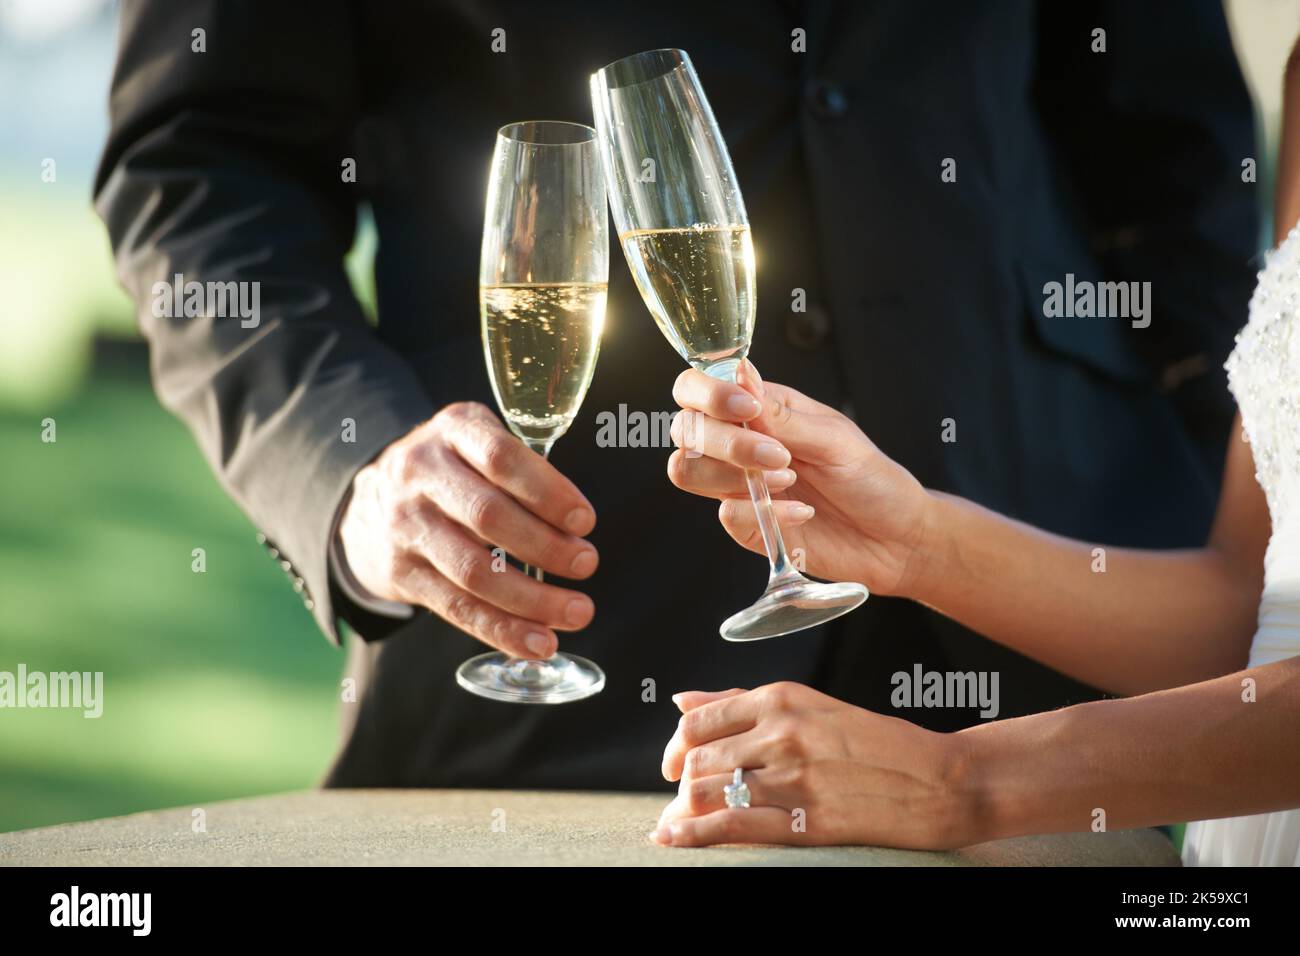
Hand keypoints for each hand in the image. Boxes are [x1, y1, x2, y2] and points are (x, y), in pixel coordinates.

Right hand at [337, 402, 598, 658]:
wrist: (370, 500)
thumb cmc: (452, 470)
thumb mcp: (477, 440)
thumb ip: (523, 466)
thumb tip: (577, 524)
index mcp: (451, 431)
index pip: (500, 458)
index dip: (548, 491)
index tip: (585, 520)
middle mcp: (420, 473)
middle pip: (488, 517)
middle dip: (546, 546)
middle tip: (587, 562)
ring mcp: (406, 525)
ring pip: (473, 571)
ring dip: (532, 599)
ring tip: (577, 611)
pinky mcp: (401, 572)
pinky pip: (457, 608)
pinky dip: (503, 630)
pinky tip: (539, 643)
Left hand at [653, 682, 973, 849]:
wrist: (937, 779)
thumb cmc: (876, 741)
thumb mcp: (810, 705)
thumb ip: (742, 703)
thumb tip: (681, 702)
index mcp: (781, 699)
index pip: (700, 721)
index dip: (676, 747)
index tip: (673, 763)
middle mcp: (781, 733)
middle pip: (699, 760)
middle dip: (683, 784)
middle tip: (684, 798)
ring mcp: (792, 777)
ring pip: (708, 792)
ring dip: (687, 810)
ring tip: (685, 820)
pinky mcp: (805, 819)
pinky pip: (731, 826)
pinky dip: (692, 835)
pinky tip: (673, 838)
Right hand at [668, 361, 934, 596]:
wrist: (894, 538)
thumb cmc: (871, 479)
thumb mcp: (834, 437)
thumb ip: (781, 415)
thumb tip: (740, 375)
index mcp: (759, 410)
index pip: (698, 388)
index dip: (707, 394)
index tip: (747, 410)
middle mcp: (738, 444)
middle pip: (686, 429)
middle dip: (725, 441)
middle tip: (778, 455)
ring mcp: (737, 485)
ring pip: (687, 471)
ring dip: (734, 475)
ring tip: (789, 480)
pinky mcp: (745, 524)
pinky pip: (725, 515)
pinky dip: (763, 513)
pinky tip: (801, 511)